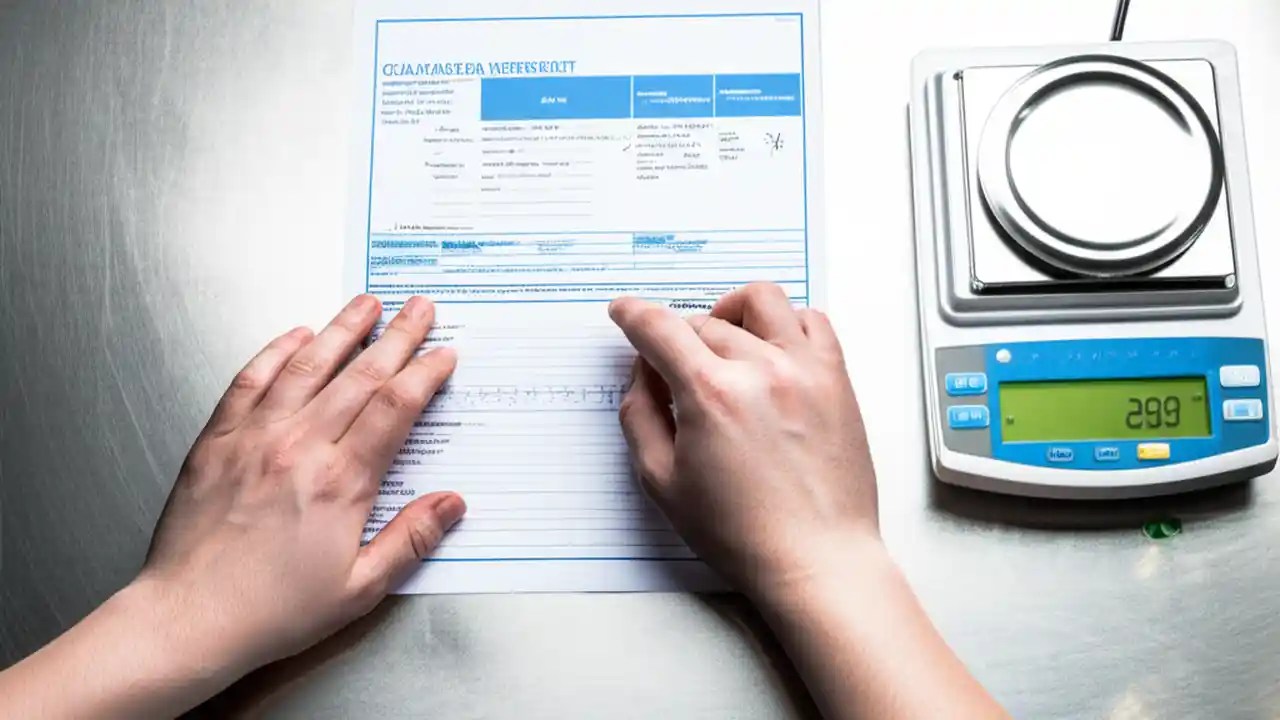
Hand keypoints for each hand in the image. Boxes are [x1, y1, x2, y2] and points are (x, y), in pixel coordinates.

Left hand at [138, 294, 464, 677]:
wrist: (188, 618)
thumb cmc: (272, 610)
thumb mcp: (359, 588)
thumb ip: (410, 539)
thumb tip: (452, 503)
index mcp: (340, 482)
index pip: (395, 408)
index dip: (424, 374)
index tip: (443, 354)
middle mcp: (299, 446)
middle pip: (360, 376)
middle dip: (397, 337)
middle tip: (420, 308)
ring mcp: (254, 437)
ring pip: (307, 365)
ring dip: (342, 329)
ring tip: (366, 303)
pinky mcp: (217, 440)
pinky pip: (250, 380)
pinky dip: (276, 351)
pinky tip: (295, 335)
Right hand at [609, 283, 878, 601]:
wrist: (816, 558)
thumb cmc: (743, 533)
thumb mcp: (663, 482)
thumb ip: (640, 417)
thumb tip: (641, 375)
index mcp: (710, 394)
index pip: (660, 329)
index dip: (633, 315)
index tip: (625, 311)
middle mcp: (759, 370)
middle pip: (703, 320)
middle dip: (677, 335)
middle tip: (671, 368)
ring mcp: (804, 369)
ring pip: (760, 302)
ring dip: (731, 311)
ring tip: (724, 338)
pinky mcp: (836, 379)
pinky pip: (812, 320)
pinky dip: (786, 321)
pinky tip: (773, 346)